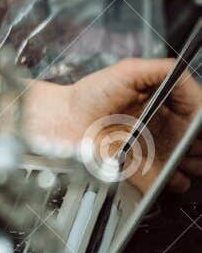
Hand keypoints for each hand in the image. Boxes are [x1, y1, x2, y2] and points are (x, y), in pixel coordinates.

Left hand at [60, 57, 201, 193]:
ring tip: (187, 159)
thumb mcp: (128, 71)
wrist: (64, 122)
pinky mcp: (143, 171)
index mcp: (165, 103)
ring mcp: (156, 150)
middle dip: (200, 144)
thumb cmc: (90, 95)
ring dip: (196, 163)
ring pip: (192, 162)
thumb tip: (183, 73)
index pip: (197, 112)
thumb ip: (160, 70)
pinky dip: (176, 182)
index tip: (198, 128)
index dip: (200, 122)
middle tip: (193, 145)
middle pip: (198, 139)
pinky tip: (174, 176)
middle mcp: (165, 126)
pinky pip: (168, 182)